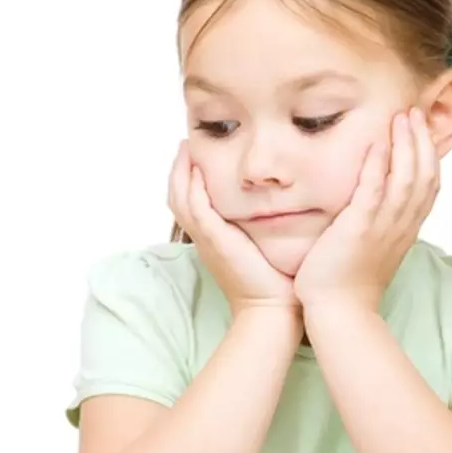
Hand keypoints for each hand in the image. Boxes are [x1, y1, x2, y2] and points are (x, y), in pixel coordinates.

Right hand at [167, 141, 300, 317]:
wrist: (273, 309)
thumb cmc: (274, 280)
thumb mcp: (261, 245)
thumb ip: (259, 224)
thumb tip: (274, 202)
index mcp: (212, 238)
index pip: (190, 202)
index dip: (187, 178)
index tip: (195, 154)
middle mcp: (204, 238)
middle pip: (177, 197)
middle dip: (178, 168)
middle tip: (186, 143)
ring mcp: (207, 239)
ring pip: (180, 199)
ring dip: (180, 171)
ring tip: (186, 147)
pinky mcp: (216, 241)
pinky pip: (197, 208)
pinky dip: (193, 187)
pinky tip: (196, 167)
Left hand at [293, 108, 438, 313]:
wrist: (339, 312)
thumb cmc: (349, 284)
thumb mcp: (373, 249)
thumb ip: (378, 224)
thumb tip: (374, 207)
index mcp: (405, 230)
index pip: (428, 186)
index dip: (428, 155)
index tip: (421, 130)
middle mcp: (401, 226)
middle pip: (424, 175)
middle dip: (421, 140)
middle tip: (414, 112)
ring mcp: (383, 227)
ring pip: (406, 177)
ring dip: (406, 143)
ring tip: (402, 116)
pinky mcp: (359, 228)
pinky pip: (374, 189)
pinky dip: (379, 163)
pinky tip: (378, 141)